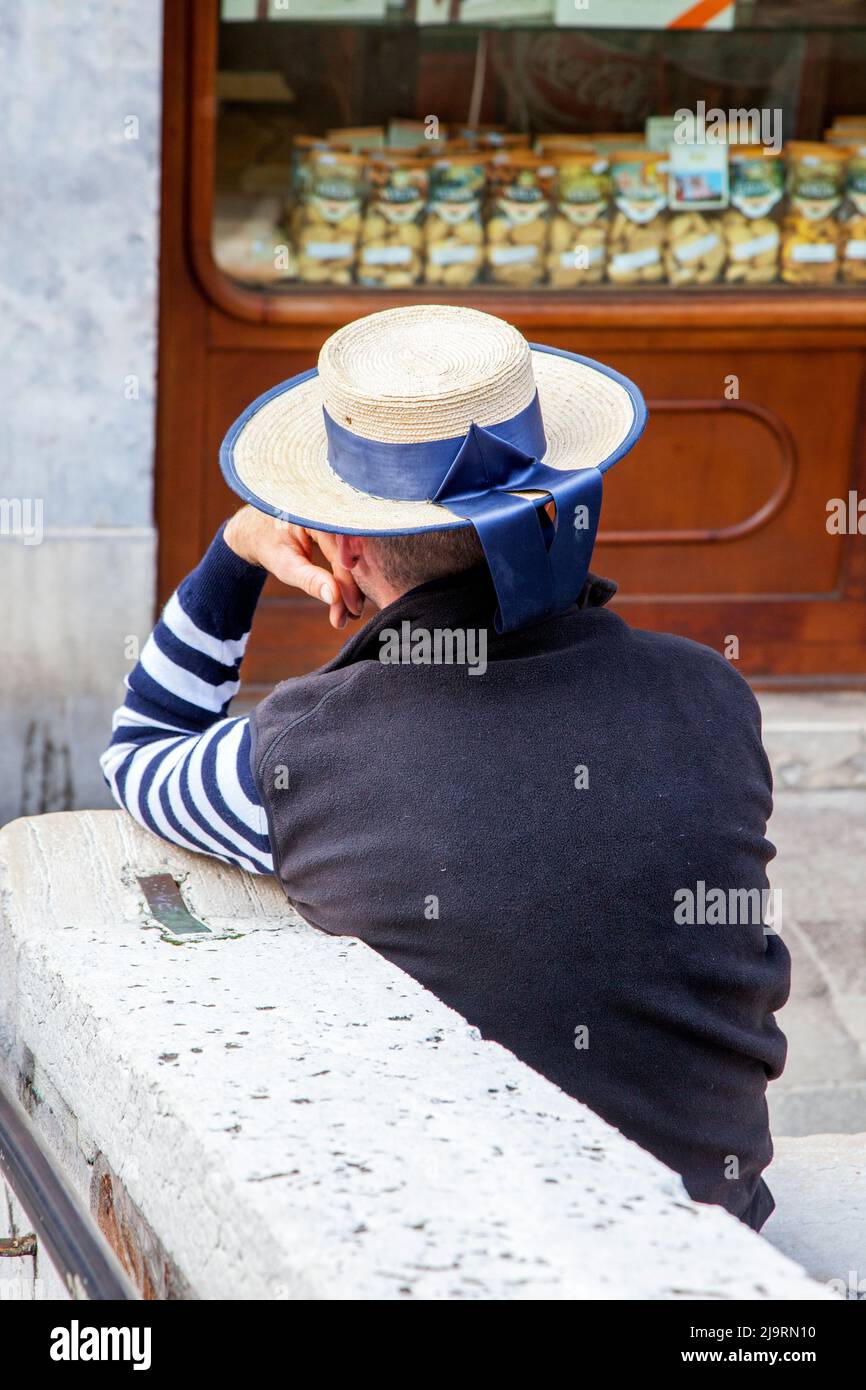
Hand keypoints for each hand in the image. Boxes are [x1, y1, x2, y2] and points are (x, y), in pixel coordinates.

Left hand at [223, 506, 364, 629]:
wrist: (258, 529)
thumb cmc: (268, 544)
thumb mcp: (285, 565)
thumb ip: (310, 580)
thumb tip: (334, 597)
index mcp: (320, 515)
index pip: (342, 554)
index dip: (349, 584)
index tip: (353, 610)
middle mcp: (334, 512)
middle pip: (354, 554)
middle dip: (354, 587)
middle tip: (353, 615)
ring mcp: (339, 519)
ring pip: (355, 556)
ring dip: (354, 585)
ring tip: (350, 613)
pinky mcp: (341, 528)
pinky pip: (350, 553)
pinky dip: (349, 575)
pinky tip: (348, 597)